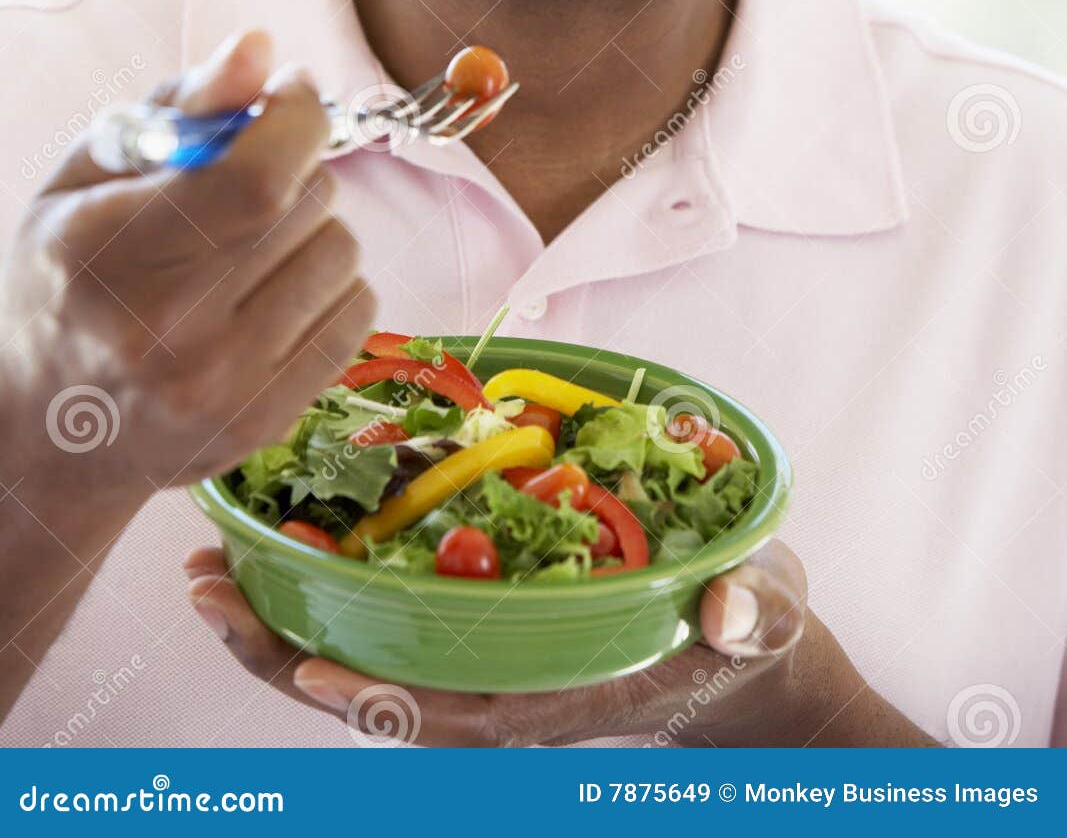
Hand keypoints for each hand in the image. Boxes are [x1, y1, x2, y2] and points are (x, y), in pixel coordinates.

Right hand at [2, 29, 374, 496]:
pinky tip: (273, 296)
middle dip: (294, 168)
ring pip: (342, 252)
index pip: (257, 179)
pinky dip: (330, 287)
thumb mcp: (89, 177)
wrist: (51, 432)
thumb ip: (179, 105)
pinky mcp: (266, 421)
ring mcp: (221, 386)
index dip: (297, 119)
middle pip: (308, 203)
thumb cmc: (68, 280)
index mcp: (108, 253)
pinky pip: (358, 313)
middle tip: (246, 185)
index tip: (291, 93)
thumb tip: (259, 47)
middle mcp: (165, 330)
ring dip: (312, 230)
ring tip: (251, 248)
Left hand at [184, 539, 816, 746]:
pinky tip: (284, 553)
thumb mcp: (766, 613)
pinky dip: (328, 600)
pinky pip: (388, 633)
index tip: (305, 664)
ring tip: (211, 570)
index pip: (454, 714)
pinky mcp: (479, 640)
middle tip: (205, 592)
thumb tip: (731, 615)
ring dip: (282, 626)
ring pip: (367, 667)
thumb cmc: (746, 629)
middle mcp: (506, 694)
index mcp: (562, 698)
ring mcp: (485, 672)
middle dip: (283, 654)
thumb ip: (755, 612)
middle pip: (379, 696)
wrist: (740, 654)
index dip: (378, 696)